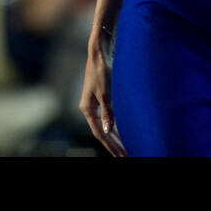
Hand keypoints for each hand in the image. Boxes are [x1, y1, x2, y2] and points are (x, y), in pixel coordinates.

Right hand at [80, 37, 126, 156]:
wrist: (99, 54)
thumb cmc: (101, 72)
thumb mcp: (105, 93)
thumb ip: (107, 113)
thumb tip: (108, 131)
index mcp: (87, 109)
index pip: (98, 133)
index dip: (110, 146)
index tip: (120, 155)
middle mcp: (89, 108)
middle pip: (101, 132)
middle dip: (113, 145)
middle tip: (124, 156)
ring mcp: (95, 104)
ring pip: (105, 126)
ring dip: (114, 138)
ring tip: (123, 149)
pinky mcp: (101, 99)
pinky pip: (107, 118)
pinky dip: (114, 127)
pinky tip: (121, 133)